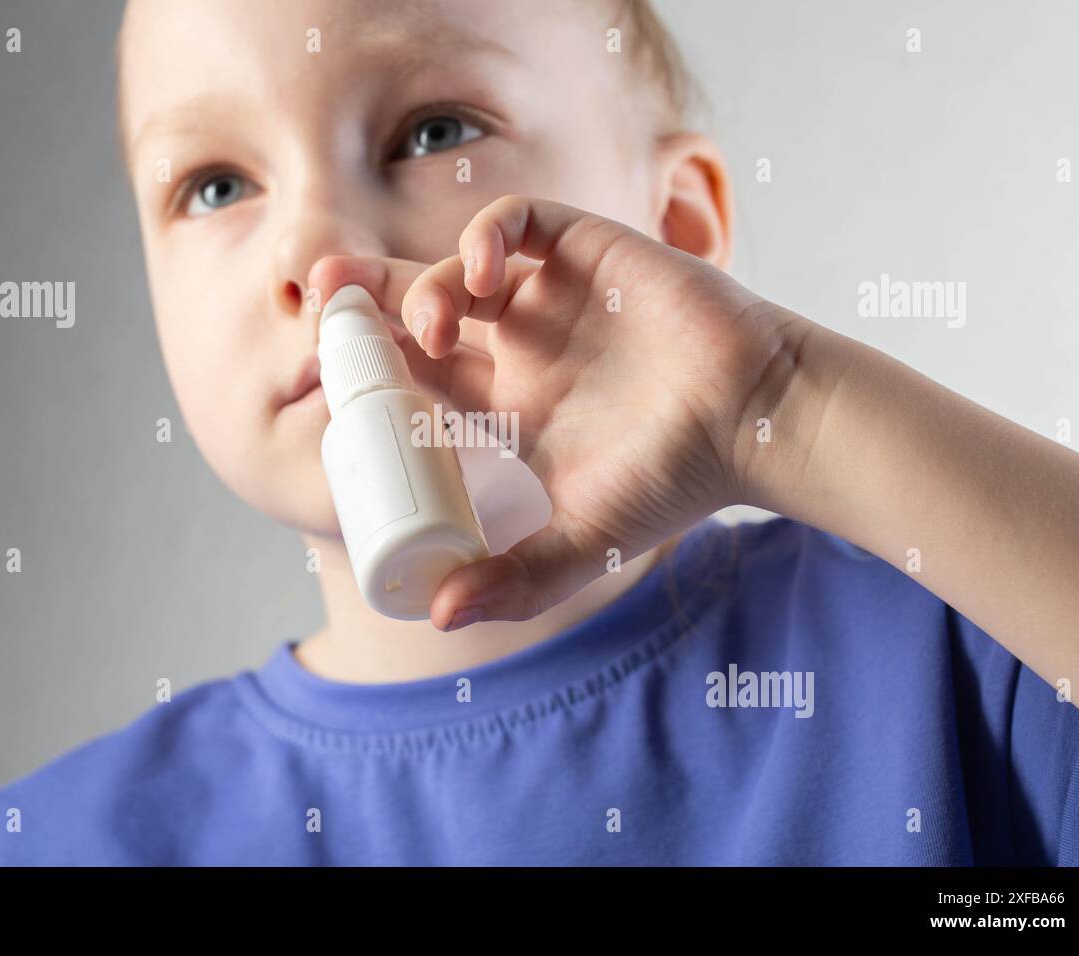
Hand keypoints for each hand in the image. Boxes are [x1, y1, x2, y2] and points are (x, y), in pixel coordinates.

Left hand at [309, 195, 807, 629]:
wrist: (756, 419)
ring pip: (459, 269)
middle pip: (422, 313)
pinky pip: (518, 224)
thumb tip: (439, 616)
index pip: (418, 379)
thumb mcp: (584, 539)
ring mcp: (552, 297)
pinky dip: (488, 238)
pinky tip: (483, 272)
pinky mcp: (588, 250)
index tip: (333, 377)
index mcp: (509, 407)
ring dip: (427, 286)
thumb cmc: (677, 477)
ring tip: (431, 323)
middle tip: (322, 304)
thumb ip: (516, 578)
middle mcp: (522, 347)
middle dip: (369, 305)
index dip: (373, 372)